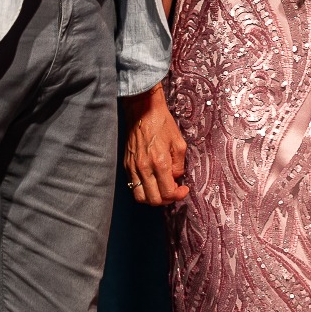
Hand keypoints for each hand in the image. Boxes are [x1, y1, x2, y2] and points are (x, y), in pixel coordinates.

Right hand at [121, 83, 187, 205]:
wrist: (142, 111)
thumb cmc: (162, 124)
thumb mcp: (179, 143)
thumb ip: (179, 165)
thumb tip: (175, 177)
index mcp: (160, 162)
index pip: (168, 192)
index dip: (178, 195)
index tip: (183, 190)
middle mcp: (144, 168)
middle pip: (154, 200)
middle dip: (167, 200)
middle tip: (174, 192)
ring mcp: (133, 168)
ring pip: (140, 197)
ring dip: (153, 198)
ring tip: (162, 189)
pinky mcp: (126, 165)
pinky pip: (133, 186)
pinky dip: (143, 190)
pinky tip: (152, 182)